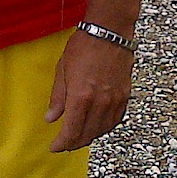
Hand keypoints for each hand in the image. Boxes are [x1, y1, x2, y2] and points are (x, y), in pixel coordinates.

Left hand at [45, 24, 134, 151]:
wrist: (110, 31)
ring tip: (80, 134)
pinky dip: (105, 126)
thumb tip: (51, 117)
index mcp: (81, 97)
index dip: (61, 144)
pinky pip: (115, 119)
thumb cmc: (84, 45)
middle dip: (74, 143)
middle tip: (65, 143)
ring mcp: (114, 100)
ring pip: (102, 130)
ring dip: (89, 136)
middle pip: (87, 135)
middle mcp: (99, 103)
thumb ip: (58, 97)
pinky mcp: (125, 95)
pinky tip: (97, 124)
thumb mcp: (63, 69)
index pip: (71, 132)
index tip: (55, 147)